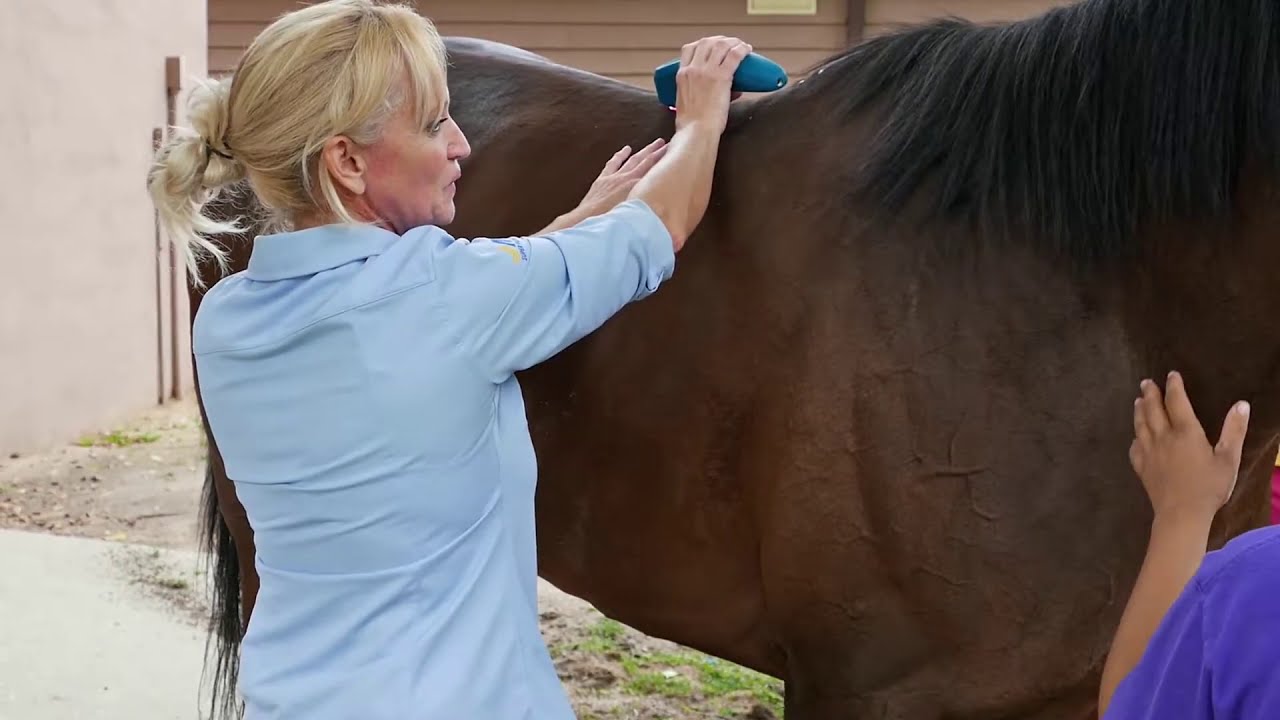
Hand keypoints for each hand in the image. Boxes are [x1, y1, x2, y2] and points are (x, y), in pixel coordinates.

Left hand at [576, 139, 668, 216]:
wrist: (588, 218)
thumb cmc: (611, 219)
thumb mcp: (634, 213)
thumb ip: (647, 206)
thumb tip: (661, 207)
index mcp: (636, 187)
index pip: (654, 170)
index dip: (663, 161)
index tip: (672, 154)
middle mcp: (627, 178)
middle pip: (645, 161)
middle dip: (657, 152)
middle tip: (666, 143)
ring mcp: (615, 177)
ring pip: (632, 160)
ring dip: (643, 151)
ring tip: (653, 143)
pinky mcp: (604, 178)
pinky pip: (614, 163)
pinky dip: (620, 155)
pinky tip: (626, 149)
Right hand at [674, 36, 751, 134]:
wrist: (696, 132)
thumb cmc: (693, 126)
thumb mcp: (686, 104)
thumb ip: (698, 96)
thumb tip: (722, 95)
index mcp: (682, 75)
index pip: (689, 49)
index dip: (702, 44)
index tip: (711, 47)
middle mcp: (693, 69)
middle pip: (706, 42)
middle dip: (719, 40)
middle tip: (729, 44)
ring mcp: (707, 72)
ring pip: (721, 45)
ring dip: (732, 42)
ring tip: (741, 46)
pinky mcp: (721, 77)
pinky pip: (734, 55)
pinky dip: (742, 49)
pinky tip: (747, 50)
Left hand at [1129, 371, 1249, 521]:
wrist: (1181, 514)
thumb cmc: (1209, 487)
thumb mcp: (1229, 459)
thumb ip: (1234, 430)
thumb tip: (1241, 405)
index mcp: (1185, 432)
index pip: (1176, 402)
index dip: (1174, 387)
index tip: (1171, 375)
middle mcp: (1163, 437)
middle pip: (1153, 409)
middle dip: (1150, 394)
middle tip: (1146, 382)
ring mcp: (1149, 452)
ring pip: (1140, 425)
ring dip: (1139, 410)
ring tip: (1138, 401)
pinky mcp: (1141, 467)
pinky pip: (1134, 447)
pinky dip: (1135, 436)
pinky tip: (1136, 436)